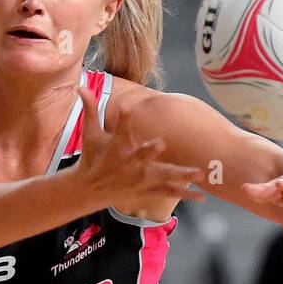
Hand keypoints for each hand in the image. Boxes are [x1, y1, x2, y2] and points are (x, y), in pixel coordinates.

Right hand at [73, 85, 205, 208]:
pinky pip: (167, 192)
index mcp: (115, 149)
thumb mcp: (89, 134)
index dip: (122, 118)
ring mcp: (138, 179)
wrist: (90, 190)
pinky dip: (184, 194)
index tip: (126, 106)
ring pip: (161, 176)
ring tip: (199, 173)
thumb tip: (81, 87)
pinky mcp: (145, 190)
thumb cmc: (93, 157)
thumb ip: (90, 110)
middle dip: (148, 150)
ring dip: (180, 175)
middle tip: (160, 143)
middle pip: (141, 156)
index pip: (119, 130)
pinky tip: (201, 196)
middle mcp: (128, 164)